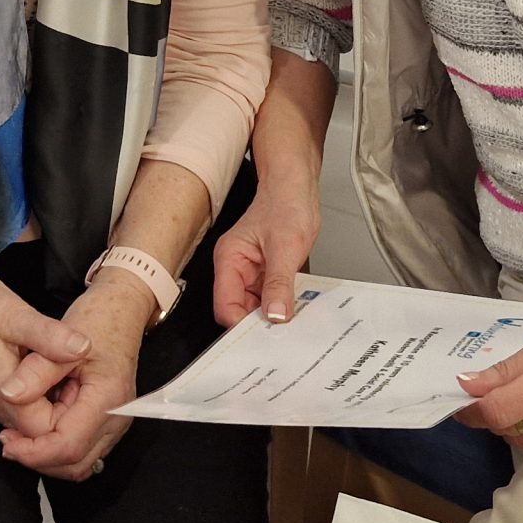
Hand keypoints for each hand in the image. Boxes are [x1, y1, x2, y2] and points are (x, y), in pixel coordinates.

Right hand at [0, 266, 89, 437]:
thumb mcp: (18, 315)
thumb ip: (50, 336)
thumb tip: (83, 348)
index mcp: (3, 392)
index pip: (45, 432)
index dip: (71, 416)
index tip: (83, 388)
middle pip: (39, 434)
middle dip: (65, 415)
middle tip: (80, 383)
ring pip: (32, 425)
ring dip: (55, 409)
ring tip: (69, 380)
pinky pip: (24, 411)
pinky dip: (43, 401)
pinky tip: (54, 379)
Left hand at [0, 278, 149, 482]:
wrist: (123, 308)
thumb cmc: (99, 318)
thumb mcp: (61, 338)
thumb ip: (36, 370)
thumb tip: (9, 395)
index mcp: (108, 399)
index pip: (68, 445)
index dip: (34, 451)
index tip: (7, 441)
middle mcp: (117, 417)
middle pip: (74, 463)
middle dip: (38, 458)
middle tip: (7, 442)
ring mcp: (115, 421)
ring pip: (79, 463)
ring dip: (47, 455)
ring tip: (18, 437)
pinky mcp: (108, 420)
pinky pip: (82, 448)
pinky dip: (57, 446)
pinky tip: (38, 428)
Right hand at [212, 181, 318, 325]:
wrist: (297, 187)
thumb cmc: (286, 204)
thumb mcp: (286, 247)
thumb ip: (279, 284)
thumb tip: (276, 316)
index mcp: (229, 259)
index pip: (226, 306)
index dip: (243, 324)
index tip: (265, 335)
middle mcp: (235, 267)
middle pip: (239, 310)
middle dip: (260, 322)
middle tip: (283, 331)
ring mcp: (250, 271)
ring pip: (256, 306)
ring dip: (273, 312)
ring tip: (292, 314)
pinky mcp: (265, 272)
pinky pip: (269, 296)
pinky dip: (281, 302)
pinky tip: (295, 303)